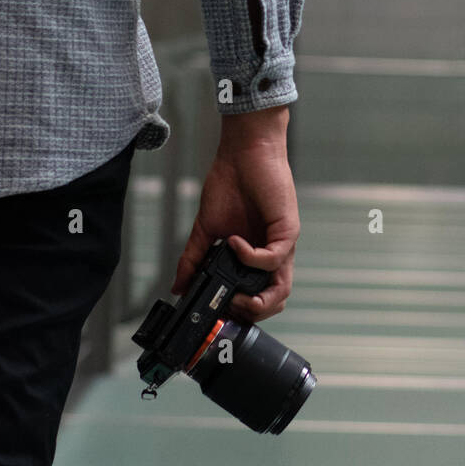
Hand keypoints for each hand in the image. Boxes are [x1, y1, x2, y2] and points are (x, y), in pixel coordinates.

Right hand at [171, 105, 298, 322]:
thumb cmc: (231, 184)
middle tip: (227, 304)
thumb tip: (178, 286)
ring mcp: (282, 244)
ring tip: (234, 290)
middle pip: (276, 301)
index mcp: (256, 257)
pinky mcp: (287, 229)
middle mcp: (273, 255)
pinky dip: (250, 258)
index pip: (259, 298)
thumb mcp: (206, 228)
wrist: (244, 152)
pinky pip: (274, 257)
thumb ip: (194, 258)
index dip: (242, 312)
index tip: (217, 311)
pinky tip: (233, 243)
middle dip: (251, 313)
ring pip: (283, 289)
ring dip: (257, 298)